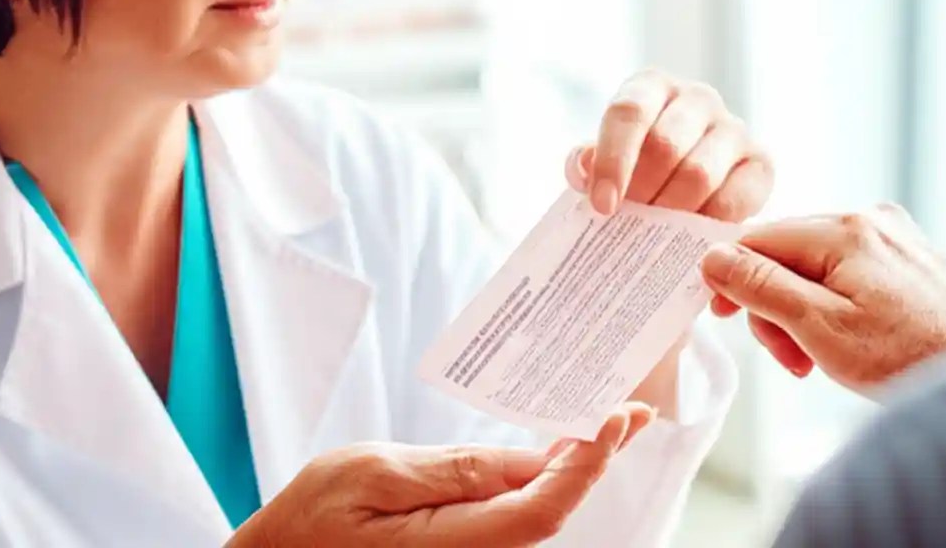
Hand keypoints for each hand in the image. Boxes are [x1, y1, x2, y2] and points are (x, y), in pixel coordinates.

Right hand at [228, 404, 653, 547]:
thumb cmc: (312, 519)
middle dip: (595, 457)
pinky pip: (513, 514)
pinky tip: (555, 449)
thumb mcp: (374, 473)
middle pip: (551, 508)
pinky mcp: (461, 546)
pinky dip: (541, 477)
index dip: (587, 464)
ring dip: (574, 466)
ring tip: (608, 420)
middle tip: (633, 411)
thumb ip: (453, 469)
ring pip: (537, 510)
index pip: (544, 507)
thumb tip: (522, 460)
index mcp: (457, 543)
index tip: (615, 418)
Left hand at [565, 70, 772, 417]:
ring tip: (652, 238)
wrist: (683, 190)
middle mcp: (697, 98)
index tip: (602, 206)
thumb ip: (586, 164)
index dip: (613, 160)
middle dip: (641, 193)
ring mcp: (734, 128)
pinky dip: (708, 226)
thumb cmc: (634, 174)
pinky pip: (736, 199)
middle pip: (665, 144)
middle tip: (626, 228)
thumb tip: (583, 168)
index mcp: (652, 87)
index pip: (629, 111)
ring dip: (671, 213)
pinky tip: (687, 242)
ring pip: (700, 172)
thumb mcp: (605, 161)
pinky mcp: (761, 163)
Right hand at [700, 205, 945, 394]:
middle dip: (774, 306)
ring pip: (814, 265)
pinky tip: (845, 341)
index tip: (726, 318)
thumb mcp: (819, 327)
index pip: (757, 238)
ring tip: (818, 359)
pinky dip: (833, 306)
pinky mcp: (909, 257)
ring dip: (802, 312)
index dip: (731, 279)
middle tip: (790, 358)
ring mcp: (894, 236)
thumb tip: (712, 257)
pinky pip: (847, 272)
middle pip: (785, 252)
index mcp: (843, 229)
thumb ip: (762, 287)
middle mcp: (869, 219)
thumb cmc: (911, 357)